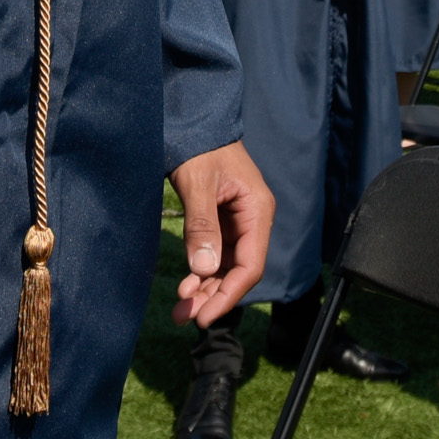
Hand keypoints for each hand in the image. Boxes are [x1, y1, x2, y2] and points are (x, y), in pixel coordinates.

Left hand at [170, 142, 273, 326]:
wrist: (194, 122)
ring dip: (206, 289)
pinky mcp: (222, 221)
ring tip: (181, 309)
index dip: (228, 294)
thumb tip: (205, 269)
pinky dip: (202, 272)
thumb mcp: (198, 184)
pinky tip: (186, 285)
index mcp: (257, 211)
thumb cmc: (200, 147)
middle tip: (185, 316)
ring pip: (226, 267)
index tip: (205, 315)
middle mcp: (252, 220)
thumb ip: (202, 226)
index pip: (250, 266)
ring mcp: (238, 222)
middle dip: (213, 296)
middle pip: (239, 271)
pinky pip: (216, 255)